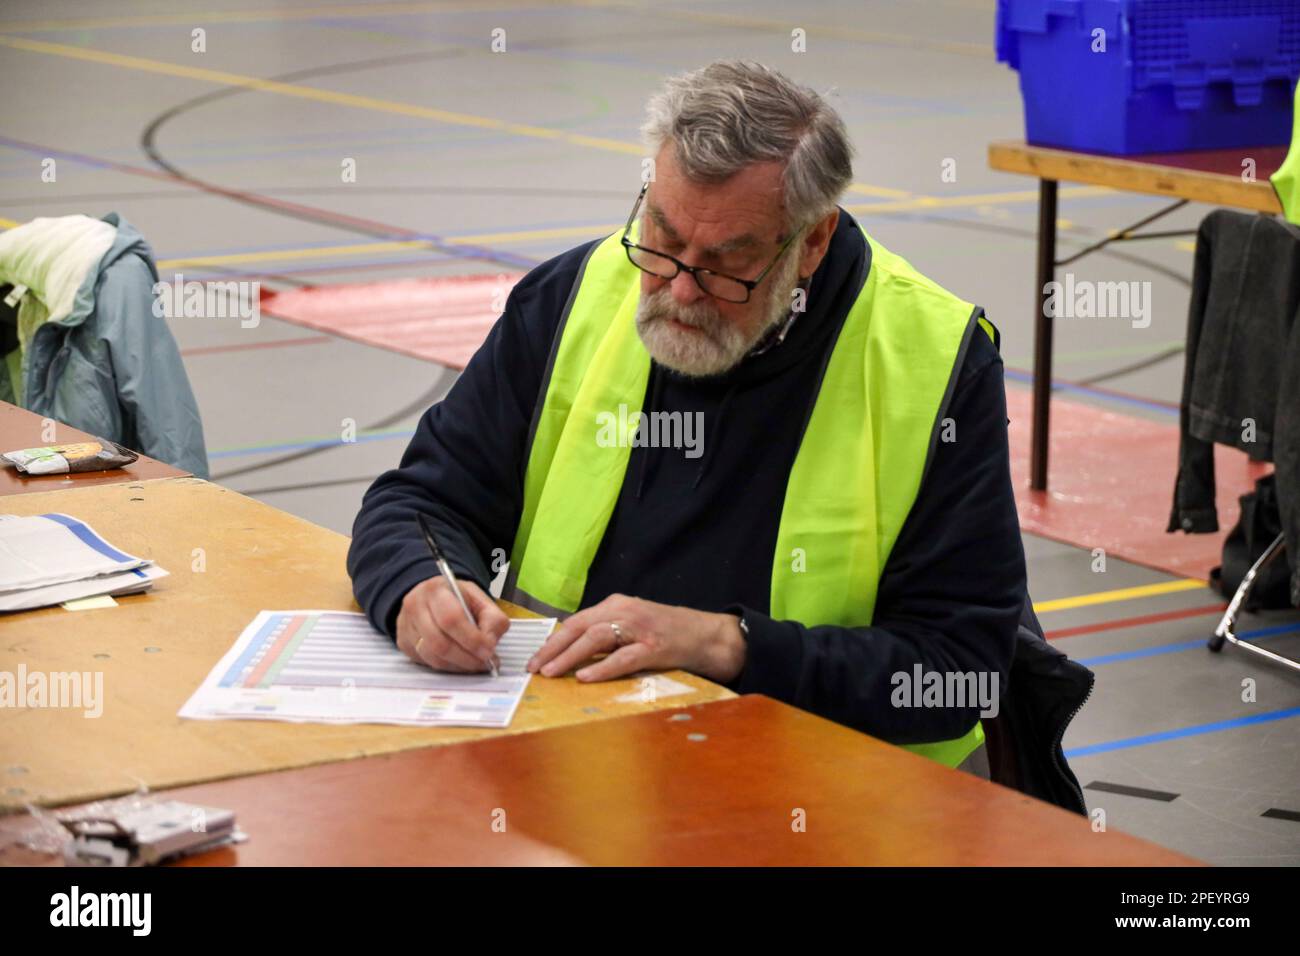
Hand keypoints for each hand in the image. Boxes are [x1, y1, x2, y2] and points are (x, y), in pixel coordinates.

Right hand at [396, 576, 509, 672]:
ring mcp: (406, 626)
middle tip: (485, 663)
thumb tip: (489, 645)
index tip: (489, 651)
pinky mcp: (404, 643)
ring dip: (458, 665)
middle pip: (439, 642)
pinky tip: (461, 662)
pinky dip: (448, 667)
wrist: (432, 598)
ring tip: (476, 664)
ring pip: (432, 656)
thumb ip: (493, 620)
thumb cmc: (457, 599)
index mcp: (436, 590)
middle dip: (466, 657)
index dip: (472, 639)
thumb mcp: (481, 600)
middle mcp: (415, 606)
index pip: (451, 619)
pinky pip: (427, 662)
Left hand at [526, 593, 746, 683]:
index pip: (576, 622)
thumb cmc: (666, 633)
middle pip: (579, 627)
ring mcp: (640, 628)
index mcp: (615, 605)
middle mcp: (624, 611)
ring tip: (552, 672)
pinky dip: (602, 668)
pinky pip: (623, 657)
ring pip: (596, 638)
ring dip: (570, 656)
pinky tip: (585, 677)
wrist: (707, 635)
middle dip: (553, 648)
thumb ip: (605, 634)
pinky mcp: (655, 647)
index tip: (535, 659)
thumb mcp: (631, 626)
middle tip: (535, 668)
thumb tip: (570, 653)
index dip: (553, 641)